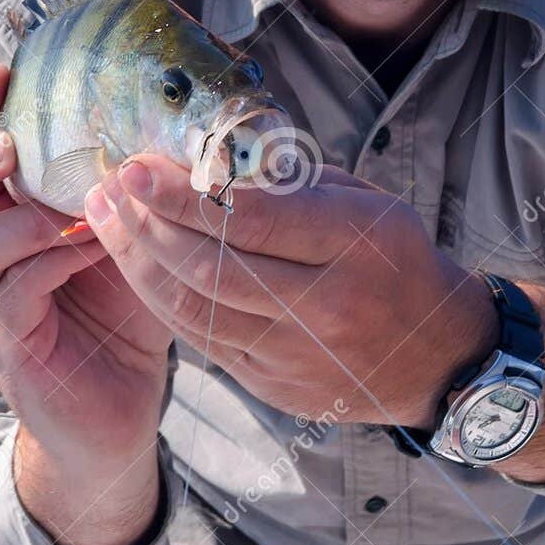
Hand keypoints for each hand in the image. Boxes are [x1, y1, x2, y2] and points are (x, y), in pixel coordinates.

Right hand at [0, 64, 170, 544]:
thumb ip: (127, 187)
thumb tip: (165, 116)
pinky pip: (13, 295)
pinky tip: (95, 248)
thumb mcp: (126, 236)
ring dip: (26, 217)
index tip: (2, 71)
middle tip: (7, 143)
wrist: (121, 412)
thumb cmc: (121, 314)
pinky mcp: (6, 349)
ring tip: (79, 206)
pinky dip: (53, 263)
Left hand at [82, 153, 497, 427]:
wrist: (437, 356)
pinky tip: (140, 266)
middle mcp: (326, 304)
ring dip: (141, 262)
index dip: (184, 195)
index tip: (138, 167)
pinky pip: (204, 341)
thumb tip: (213, 158)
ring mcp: (297, 353)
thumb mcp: (368, 202)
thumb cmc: (399, 260)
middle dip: (148, 224)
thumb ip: (295, 184)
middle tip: (110, 186)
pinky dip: (164, 300)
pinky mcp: (274, 386)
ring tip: (107, 221)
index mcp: (356, 243)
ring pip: (196, 310)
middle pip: (212, 267)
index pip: (253, 220)